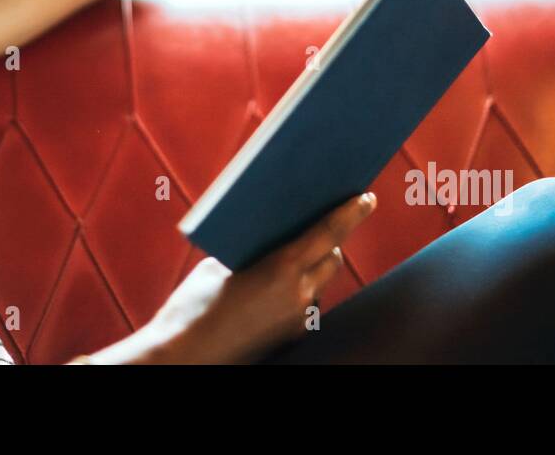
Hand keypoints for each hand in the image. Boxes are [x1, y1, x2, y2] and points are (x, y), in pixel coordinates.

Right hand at [149, 190, 377, 363]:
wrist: (186, 356)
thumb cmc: (193, 305)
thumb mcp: (219, 266)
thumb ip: (252, 250)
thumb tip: (268, 239)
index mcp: (281, 268)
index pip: (328, 233)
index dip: (351, 212)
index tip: (367, 198)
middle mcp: (298, 295)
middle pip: (332, 258)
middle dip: (331, 240)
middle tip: (325, 221)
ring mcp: (298, 319)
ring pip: (320, 282)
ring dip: (313, 266)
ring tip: (293, 254)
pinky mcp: (291, 335)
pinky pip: (306, 303)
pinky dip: (299, 289)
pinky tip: (277, 286)